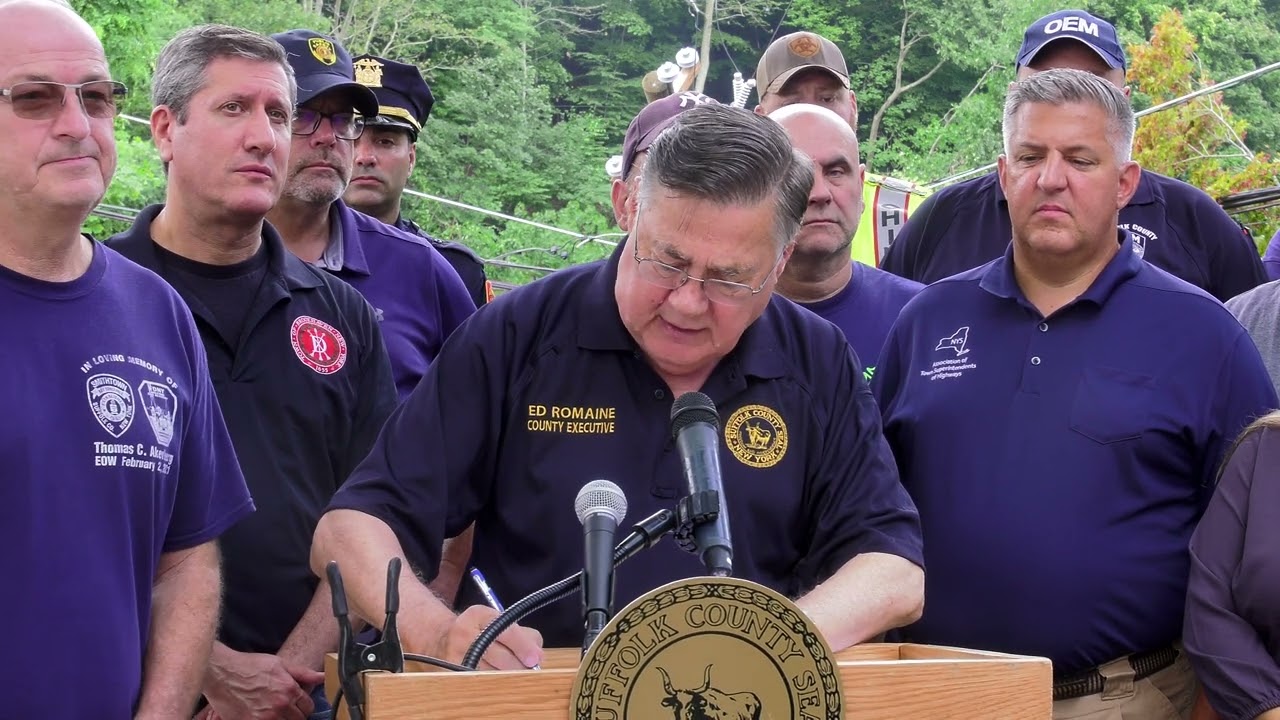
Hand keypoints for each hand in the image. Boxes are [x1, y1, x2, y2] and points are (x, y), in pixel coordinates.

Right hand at [203, 645, 325, 719]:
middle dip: (296, 715)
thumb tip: (322, 677)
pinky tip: (264, 715)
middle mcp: (279, 706)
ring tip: (276, 712)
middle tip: (288, 709)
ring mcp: (265, 718)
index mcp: (289, 689)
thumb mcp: (279, 664)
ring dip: (283, 719)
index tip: (299, 704)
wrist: (222, 673)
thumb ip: (303, 673)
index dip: (304, 705)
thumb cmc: (250, 666)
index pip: (308, 706)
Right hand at [430, 604, 543, 670]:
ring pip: (491, 672)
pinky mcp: (451, 672)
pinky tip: (497, 680)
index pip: (506, 631)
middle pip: (500, 655)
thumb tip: (538, 657)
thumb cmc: (478, 631)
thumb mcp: (497, 622)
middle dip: (517, 665)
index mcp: (479, 615)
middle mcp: (464, 632)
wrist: (440, 639)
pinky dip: (492, 683)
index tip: (535, 659)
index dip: (523, 646)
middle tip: (527, 671)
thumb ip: (523, 635)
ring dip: (506, 676)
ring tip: (511, 674)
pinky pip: (479, 681)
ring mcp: (456, 654)